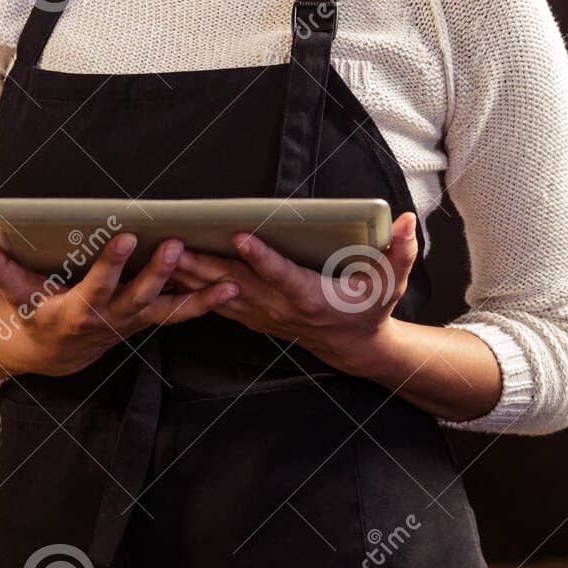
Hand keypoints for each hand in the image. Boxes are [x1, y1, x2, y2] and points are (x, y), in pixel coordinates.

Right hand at [0, 224, 239, 376]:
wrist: (55, 352)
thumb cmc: (34, 313)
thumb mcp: (13, 292)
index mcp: (79, 309)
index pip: (97, 285)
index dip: (111, 264)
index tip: (124, 236)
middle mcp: (112, 318)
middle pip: (140, 296)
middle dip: (159, 272)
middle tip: (176, 245)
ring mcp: (135, 321)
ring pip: (169, 310)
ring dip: (198, 296)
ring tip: (228, 279)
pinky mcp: (149, 320)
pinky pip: (181, 313)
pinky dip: (206, 303)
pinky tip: (232, 287)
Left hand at [167, 213, 420, 377]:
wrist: (354, 347)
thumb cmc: (370, 308)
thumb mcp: (391, 282)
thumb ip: (400, 251)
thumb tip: (407, 220)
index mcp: (311, 296)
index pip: (282, 274)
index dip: (261, 257)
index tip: (240, 236)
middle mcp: (281, 307)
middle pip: (237, 283)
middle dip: (204, 264)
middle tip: (175, 243)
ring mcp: (263, 314)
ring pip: (220, 293)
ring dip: (189, 276)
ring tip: (160, 255)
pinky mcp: (252, 316)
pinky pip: (216, 303)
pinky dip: (191, 290)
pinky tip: (167, 275)